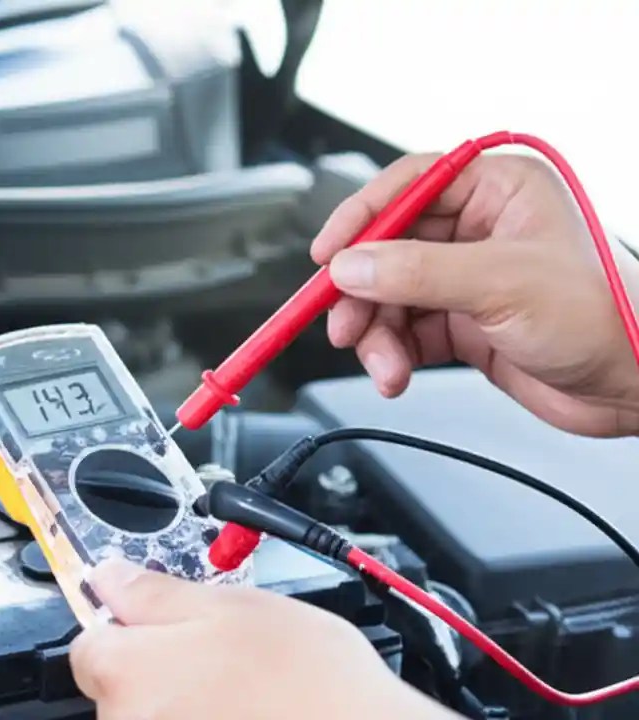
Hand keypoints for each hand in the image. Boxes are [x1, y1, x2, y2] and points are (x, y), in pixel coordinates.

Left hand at [69, 559, 454, 718]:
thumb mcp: (232, 604)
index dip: (127, 628)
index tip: (162, 627)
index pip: (89, 644)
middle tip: (220, 659)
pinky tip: (250, 717)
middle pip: (120, 688)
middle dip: (160, 670)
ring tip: (245, 697)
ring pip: (155, 718)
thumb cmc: (310, 681)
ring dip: (187, 706)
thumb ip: (154, 592)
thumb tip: (109, 577)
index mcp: (123, 671)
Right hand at [313, 153, 638, 436]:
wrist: (637, 384)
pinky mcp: (463, 322)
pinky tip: (396, 373)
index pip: (408, 186)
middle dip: (361, 292)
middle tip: (343, 322)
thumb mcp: (502, 283)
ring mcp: (468, 277)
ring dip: (376, 334)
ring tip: (383, 364)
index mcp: (498, 190)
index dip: (361, 218)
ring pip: (389, 296)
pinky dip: (391, 355)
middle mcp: (480, 228)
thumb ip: (417, 272)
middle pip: (387, 248)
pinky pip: (404, 332)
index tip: (329, 253)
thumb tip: (352, 266)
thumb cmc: (605, 316)